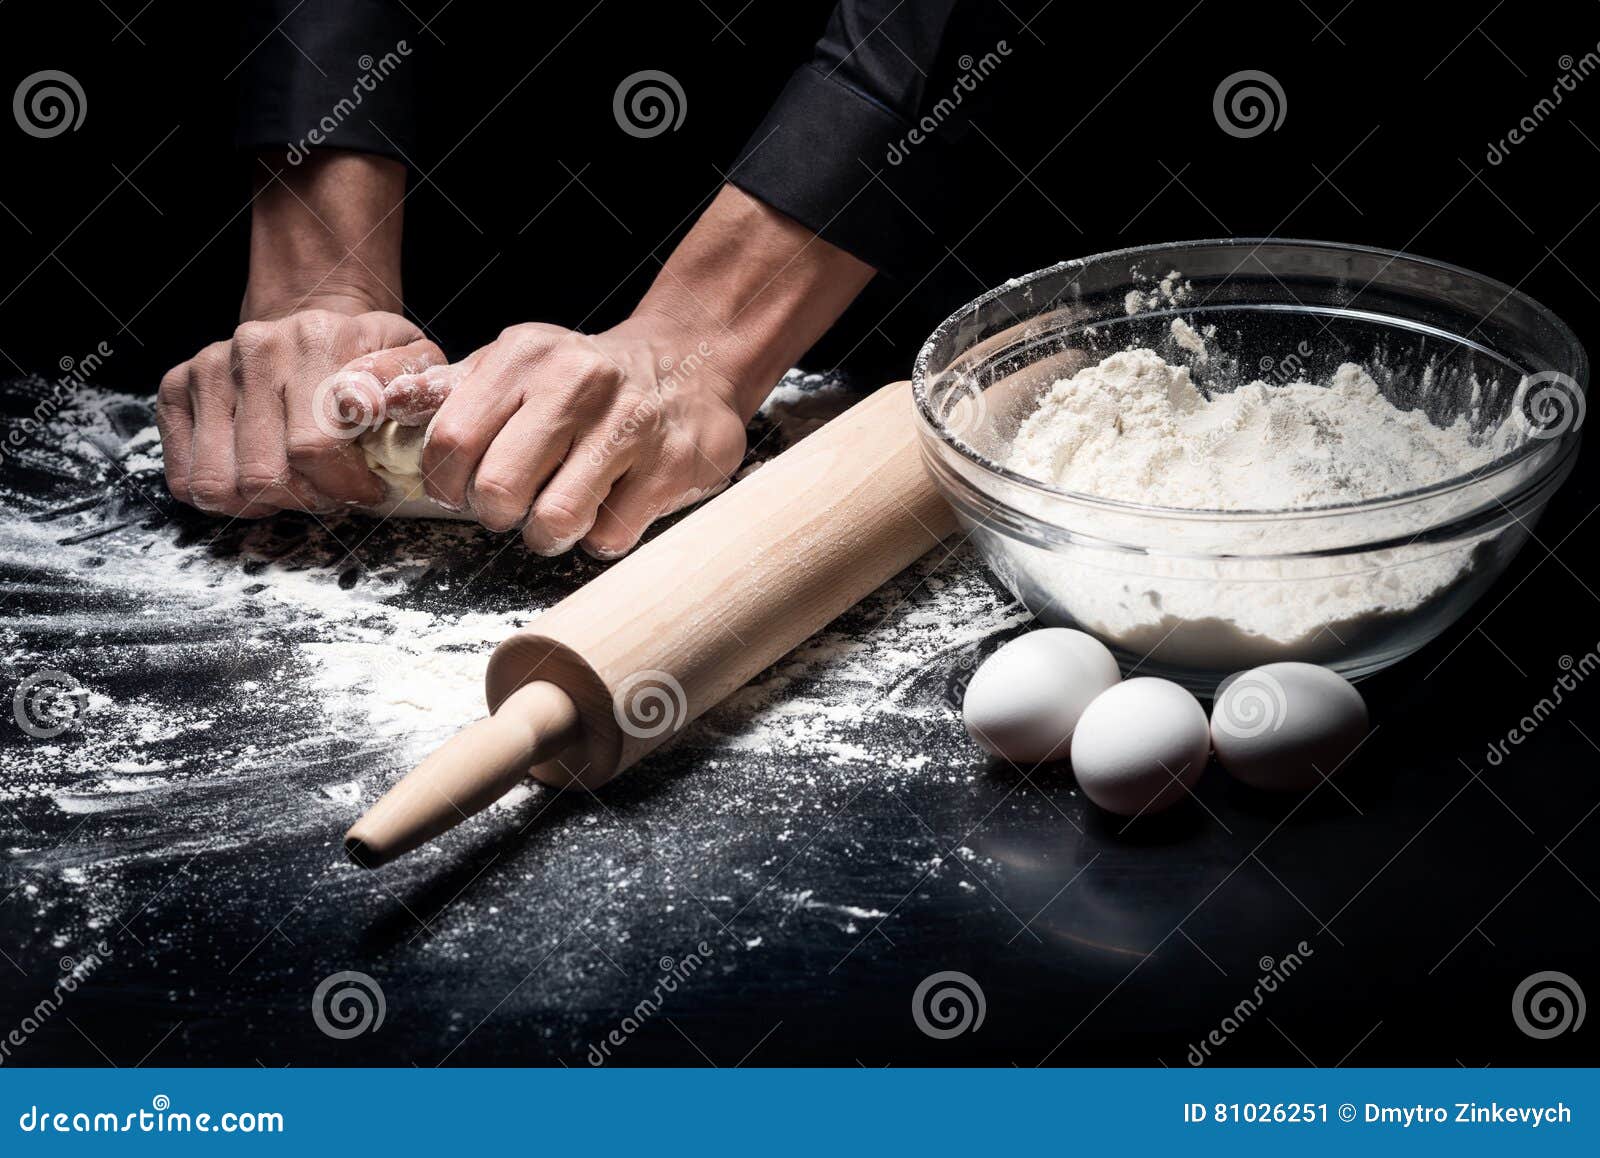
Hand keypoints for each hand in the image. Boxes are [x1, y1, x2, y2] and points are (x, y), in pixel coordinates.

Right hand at [157, 309, 445, 515]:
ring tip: (295, 485)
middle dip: (304, 500)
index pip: (313, 448)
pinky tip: (259, 477)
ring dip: (261, 504)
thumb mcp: (413, 359)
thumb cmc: (368, 358)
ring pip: (219, 484)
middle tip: (329, 492)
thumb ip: (413, 387)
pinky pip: (184, 478)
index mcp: (319, 341)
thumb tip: (380, 410)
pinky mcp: (177, 387)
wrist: (315, 322)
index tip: (366, 490)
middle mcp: (257, 349)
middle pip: (263, 475)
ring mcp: (210, 367)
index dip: (342, 487)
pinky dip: (225, 496)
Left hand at [416, 318, 746, 555]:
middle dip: (496, 514)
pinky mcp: (671, 466)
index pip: (452, 438)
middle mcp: (579, 383)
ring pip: (556, 521)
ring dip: (546, 535)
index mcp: (527, 356)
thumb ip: (452, 389)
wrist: (692, 363)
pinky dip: (599, 537)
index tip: (459, 492)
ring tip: (556, 513)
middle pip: (500, 488)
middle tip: (511, 506)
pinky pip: (609, 537)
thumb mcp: (519, 365)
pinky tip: (606, 507)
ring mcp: (630, 426)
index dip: (444, 483)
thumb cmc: (587, 378)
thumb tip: (386, 402)